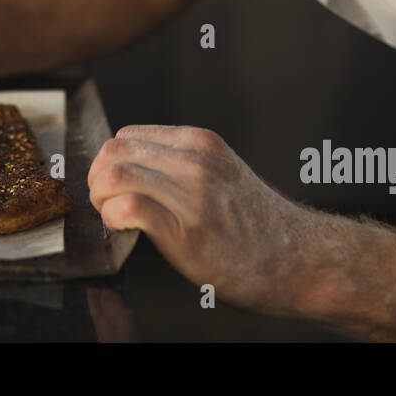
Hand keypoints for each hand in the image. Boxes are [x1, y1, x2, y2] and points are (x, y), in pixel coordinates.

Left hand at [88, 124, 314, 316]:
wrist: (298, 260)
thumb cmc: (258, 225)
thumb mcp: (222, 173)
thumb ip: (181, 164)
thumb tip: (131, 170)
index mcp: (200, 142)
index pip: (127, 135)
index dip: (109, 163)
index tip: (113, 187)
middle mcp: (195, 161)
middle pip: (113, 151)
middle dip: (97, 179)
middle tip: (106, 204)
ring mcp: (192, 194)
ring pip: (114, 175)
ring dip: (100, 199)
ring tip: (113, 217)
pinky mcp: (187, 231)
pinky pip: (128, 208)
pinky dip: (113, 219)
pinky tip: (125, 231)